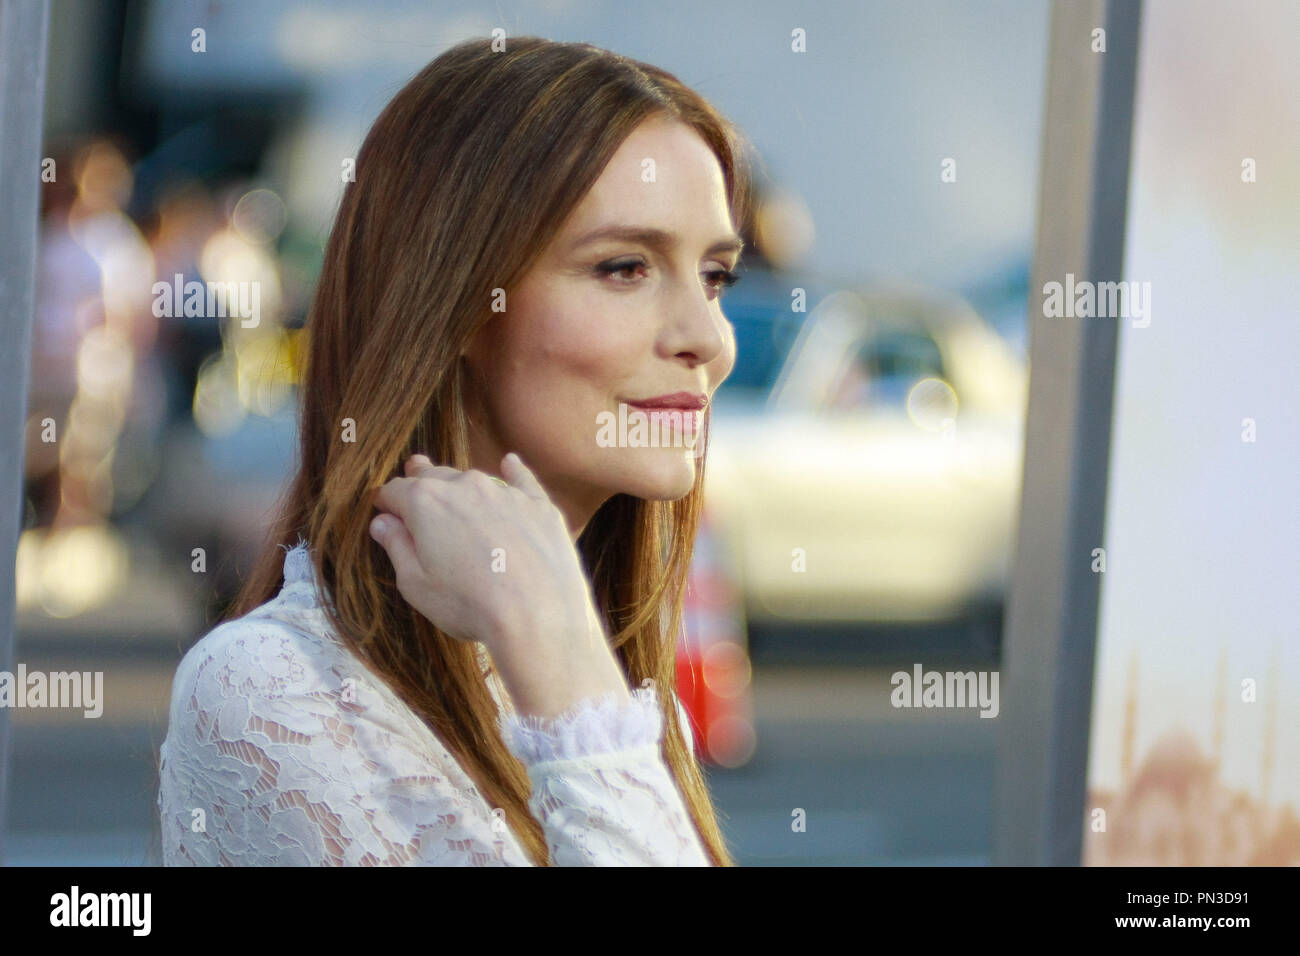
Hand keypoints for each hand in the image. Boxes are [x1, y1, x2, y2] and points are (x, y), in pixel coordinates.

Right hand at [368, 452, 599, 652]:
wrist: (538, 615)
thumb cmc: (469, 604)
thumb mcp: (417, 584)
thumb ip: (397, 547)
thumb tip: (382, 523)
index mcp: (426, 502)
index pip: (394, 491)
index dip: (386, 502)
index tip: (384, 512)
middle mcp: (464, 485)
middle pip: (433, 477)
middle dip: (419, 484)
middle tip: (412, 486)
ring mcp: (504, 492)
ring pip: (472, 479)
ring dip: (459, 485)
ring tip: (452, 487)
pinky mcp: (538, 504)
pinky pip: (521, 479)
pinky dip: (512, 471)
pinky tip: (510, 463)